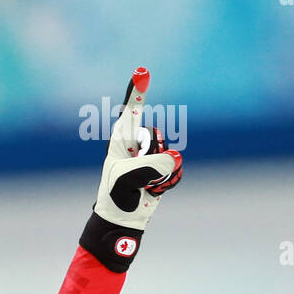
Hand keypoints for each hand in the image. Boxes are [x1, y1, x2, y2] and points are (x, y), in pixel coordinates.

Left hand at [80, 68, 182, 270]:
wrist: (123, 221)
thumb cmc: (116, 197)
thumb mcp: (128, 180)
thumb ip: (151, 165)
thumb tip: (175, 158)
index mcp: (121, 139)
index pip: (131, 111)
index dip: (137, 92)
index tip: (142, 72)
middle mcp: (139, 142)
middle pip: (157, 137)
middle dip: (152, 159)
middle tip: (135, 178)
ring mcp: (153, 154)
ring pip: (170, 154)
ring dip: (160, 174)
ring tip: (143, 186)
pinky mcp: (165, 167)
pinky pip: (177, 168)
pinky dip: (169, 182)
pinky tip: (154, 190)